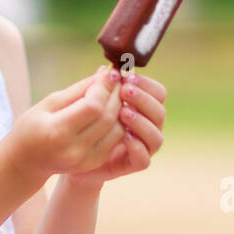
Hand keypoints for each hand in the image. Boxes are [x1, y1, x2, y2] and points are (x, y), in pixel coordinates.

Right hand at [6, 64, 131, 187]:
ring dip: (121, 109)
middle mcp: (73, 149)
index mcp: (57, 131)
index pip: (92, 107)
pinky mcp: (92, 164)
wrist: (26, 161)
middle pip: (107, 118)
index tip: (111, 72)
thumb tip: (103, 74)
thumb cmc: (31, 126)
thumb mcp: (48, 103)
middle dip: (116, 95)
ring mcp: (85, 160)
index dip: (105, 87)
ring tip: (117, 93)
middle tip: (118, 79)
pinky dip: (117, 124)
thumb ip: (77, 90)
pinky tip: (114, 110)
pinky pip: (114, 141)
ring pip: (116, 131)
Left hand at [63, 69, 166, 188]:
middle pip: (160, 112)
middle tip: (125, 92)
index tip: (127, 76)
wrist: (73, 153)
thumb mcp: (91, 102)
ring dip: (142, 122)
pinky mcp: (133, 165)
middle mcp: (148, 127)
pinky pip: (144, 160)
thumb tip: (106, 69)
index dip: (146, 84)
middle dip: (143, 100)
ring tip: (124, 113)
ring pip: (156, 137)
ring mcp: (143, 148)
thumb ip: (102, 88)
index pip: (158, 93)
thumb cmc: (85, 121)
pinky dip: (137, 147)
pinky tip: (124, 136)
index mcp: (143, 108)